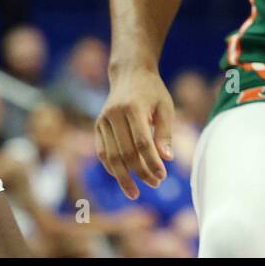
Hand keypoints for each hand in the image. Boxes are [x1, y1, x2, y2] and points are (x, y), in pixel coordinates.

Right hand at [95, 65, 175, 199]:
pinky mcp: (97, 126)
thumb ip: (165, 132)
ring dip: (123, 177)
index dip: (152, 162)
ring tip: (136, 192)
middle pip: (125, 152)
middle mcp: (113, 114)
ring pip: (111, 156)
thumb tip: (167, 159)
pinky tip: (123, 178)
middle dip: (140, 172)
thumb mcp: (165, 107)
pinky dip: (112, 168)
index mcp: (133, 108)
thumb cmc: (152, 92)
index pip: (142, 143)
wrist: (129, 74)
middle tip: (155, 184)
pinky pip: (103, 153)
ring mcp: (102, 121)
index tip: (162, 176)